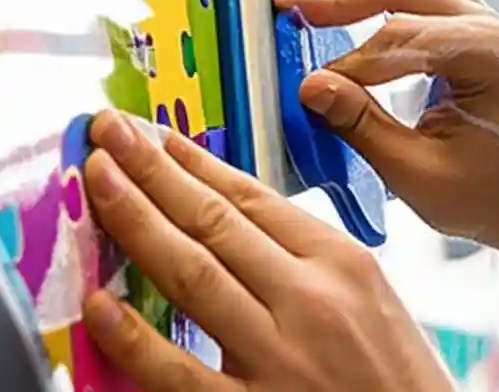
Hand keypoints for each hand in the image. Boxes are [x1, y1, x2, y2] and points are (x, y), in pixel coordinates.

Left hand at [80, 110, 453, 391]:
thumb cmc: (400, 382)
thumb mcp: (372, 300)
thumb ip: (307, 260)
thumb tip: (230, 220)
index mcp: (343, 264)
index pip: (252, 198)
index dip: (192, 162)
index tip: (153, 136)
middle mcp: (310, 302)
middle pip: (213, 220)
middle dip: (152, 169)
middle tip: (108, 132)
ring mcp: (278, 359)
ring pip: (191, 272)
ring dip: (136, 219)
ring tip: (98, 179)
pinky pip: (179, 373)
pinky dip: (134, 338)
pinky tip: (98, 304)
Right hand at [274, 0, 498, 249]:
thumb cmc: (492, 193)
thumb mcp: (419, 176)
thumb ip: (363, 128)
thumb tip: (312, 89)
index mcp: (486, 58)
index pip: (400, 38)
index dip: (347, 61)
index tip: (310, 86)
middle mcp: (486, 24)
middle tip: (289, 7)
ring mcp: (477, 14)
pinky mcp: (462, 17)